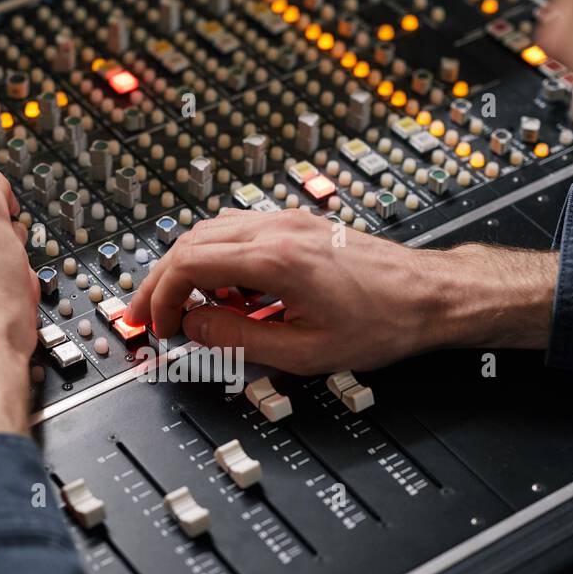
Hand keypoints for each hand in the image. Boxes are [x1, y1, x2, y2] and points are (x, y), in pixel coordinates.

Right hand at [126, 208, 557, 374]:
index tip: (156, 328)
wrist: (429, 295)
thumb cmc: (382, 323)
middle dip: (159, 281)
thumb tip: (193, 330)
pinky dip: (215, 259)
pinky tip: (222, 291)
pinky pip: (237, 232)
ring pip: (210, 232)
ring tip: (180, 309)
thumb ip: (238, 340)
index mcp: (275, 259)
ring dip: (185, 268)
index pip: (188, 265)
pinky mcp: (298, 227)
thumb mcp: (304, 351)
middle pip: (189, 242)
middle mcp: (277, 230)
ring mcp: (287, 222)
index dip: (161, 298)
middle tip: (144, 317)